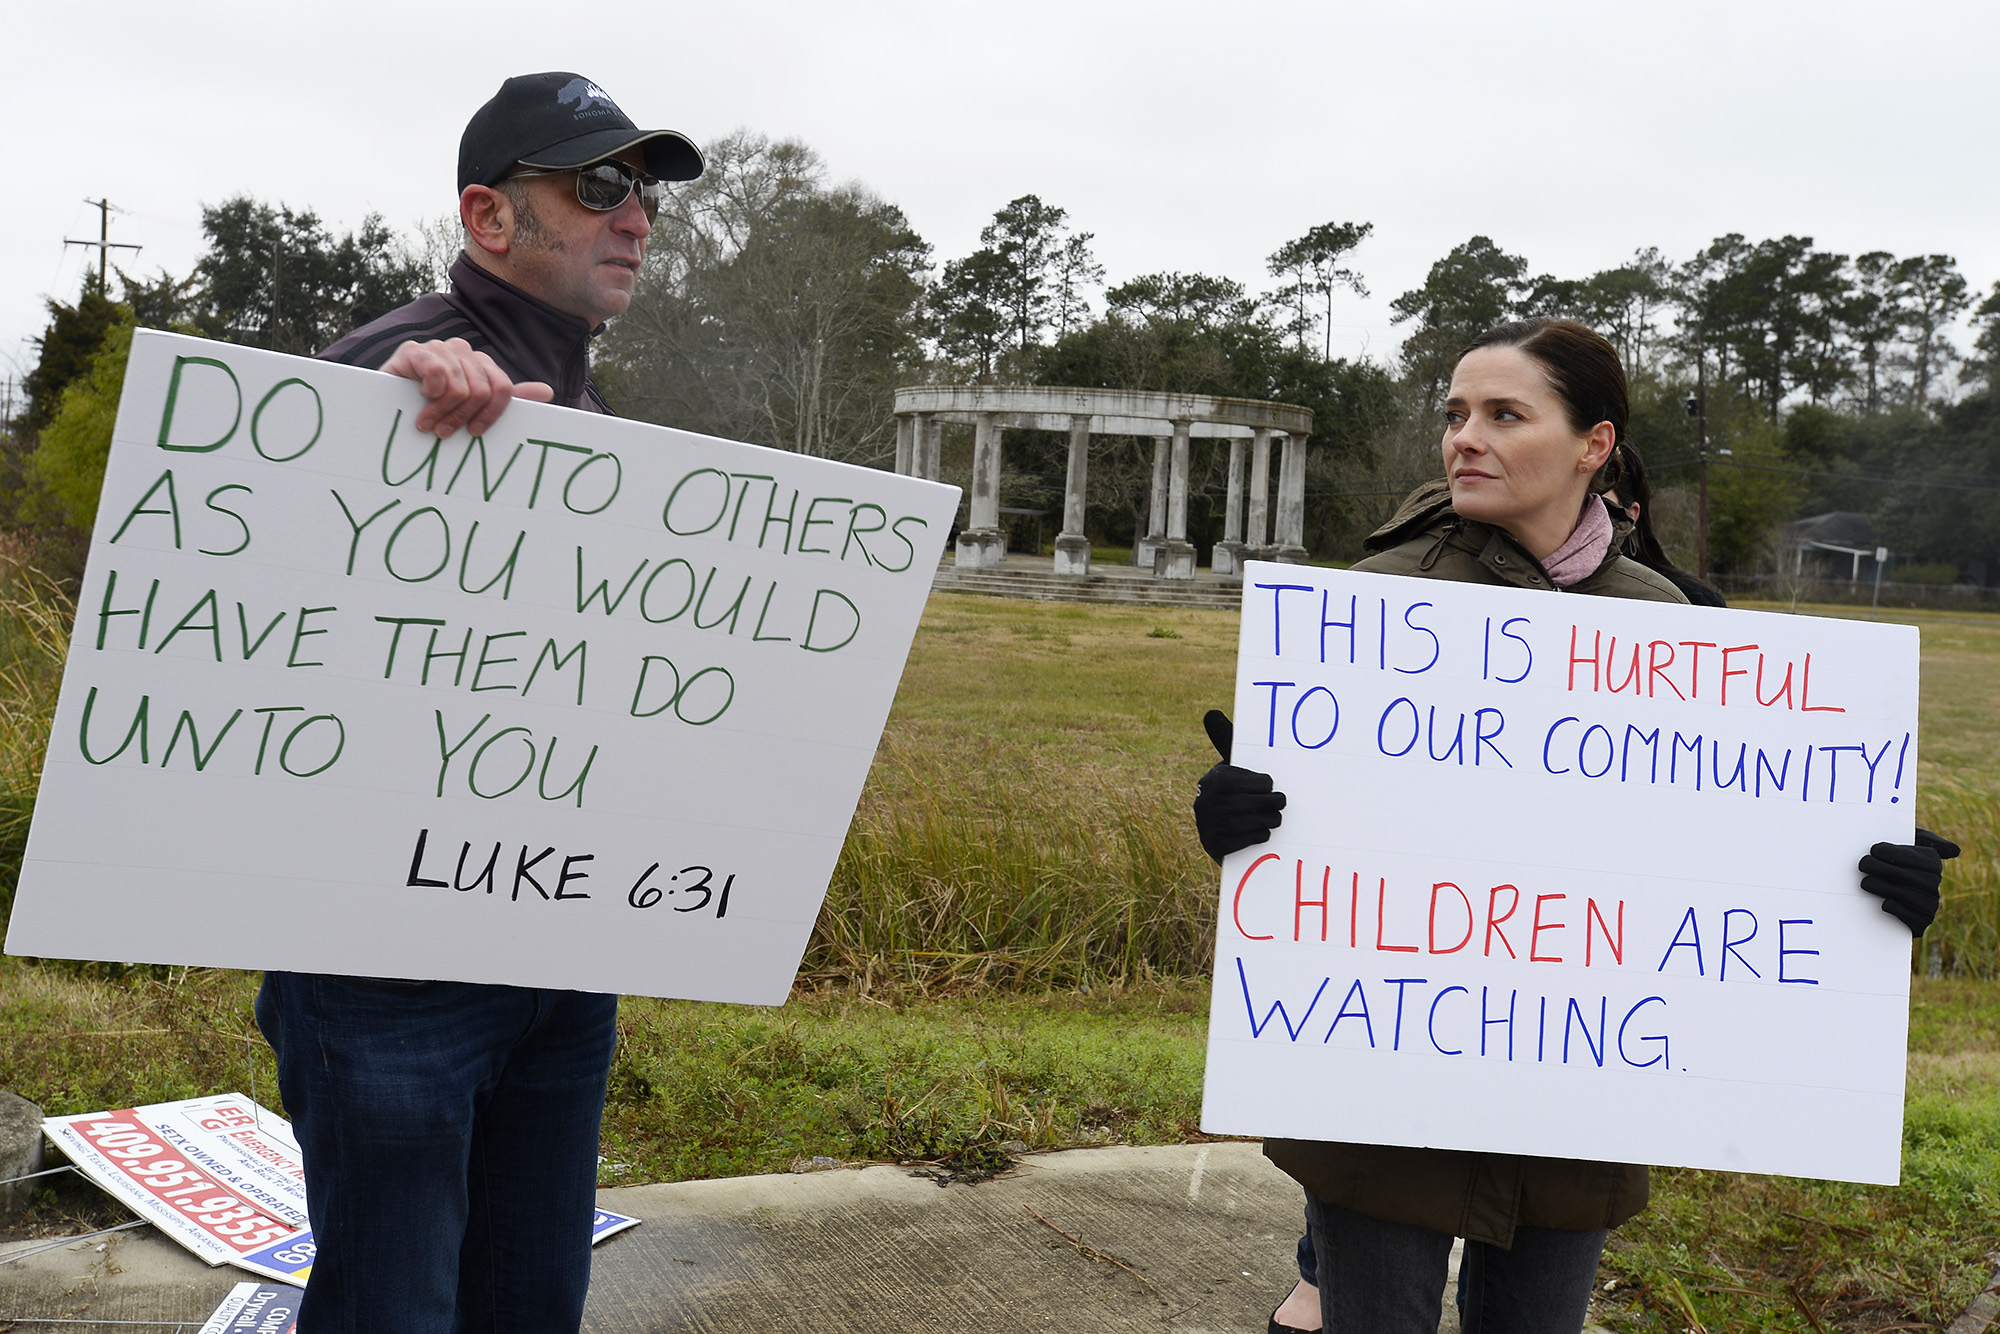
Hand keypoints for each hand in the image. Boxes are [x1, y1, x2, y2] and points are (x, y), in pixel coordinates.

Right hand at [380, 337, 554, 437]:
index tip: (474, 433)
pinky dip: (430, 390)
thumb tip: (548, 391)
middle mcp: (462, 352)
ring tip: (427, 423)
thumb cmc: (431, 414)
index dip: (491, 415)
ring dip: (442, 411)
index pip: (502, 388)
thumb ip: (507, 399)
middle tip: (443, 433)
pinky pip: (436, 369)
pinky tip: (420, 397)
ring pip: (459, 384)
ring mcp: (437, 348)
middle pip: (481, 389)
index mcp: (480, 365)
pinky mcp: (413, 351)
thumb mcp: (471, 411)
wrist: (387, 411)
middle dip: (461, 417)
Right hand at [1193, 709, 1286, 863]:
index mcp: (1212, 780)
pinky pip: (1240, 842)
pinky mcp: (1213, 845)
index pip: (1240, 781)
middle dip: (1269, 803)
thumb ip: (1227, 741)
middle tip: (1282, 802)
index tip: (1270, 784)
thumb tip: (1211, 712)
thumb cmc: (1233, 790)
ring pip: (1244, 823)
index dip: (1260, 784)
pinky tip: (1264, 833)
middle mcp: (1205, 803)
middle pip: (1245, 803)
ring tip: (1277, 818)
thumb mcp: (1232, 768)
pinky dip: (1256, 837)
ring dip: (1266, 821)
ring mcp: (1207, 826)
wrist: (1219, 828)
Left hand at [1858, 828, 1959, 936]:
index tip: (1875, 849)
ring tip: (1865, 882)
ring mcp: (1928, 906)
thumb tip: (1956, 851)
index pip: (1922, 860)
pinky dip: (1899, 911)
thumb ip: (1928, 839)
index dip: (1897, 854)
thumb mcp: (1906, 840)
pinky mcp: (1919, 925)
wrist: (1866, 877)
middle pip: (1916, 878)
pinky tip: (1884, 903)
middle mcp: (1934, 887)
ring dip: (1886, 888)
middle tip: (1863, 864)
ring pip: (1912, 897)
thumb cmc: (1887, 855)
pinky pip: (1915, 920)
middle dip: (1887, 870)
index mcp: (1933, 865)